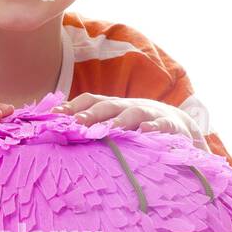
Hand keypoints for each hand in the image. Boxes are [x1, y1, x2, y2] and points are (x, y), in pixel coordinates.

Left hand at [53, 93, 203, 141]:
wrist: (177, 125)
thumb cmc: (136, 126)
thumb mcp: (115, 123)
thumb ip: (92, 125)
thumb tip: (57, 128)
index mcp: (112, 106)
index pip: (90, 100)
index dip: (73, 106)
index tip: (54, 115)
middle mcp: (128, 107)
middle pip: (107, 106)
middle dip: (92, 114)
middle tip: (77, 123)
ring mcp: (149, 114)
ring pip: (133, 113)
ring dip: (121, 120)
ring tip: (110, 129)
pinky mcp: (169, 126)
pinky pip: (162, 125)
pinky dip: (154, 127)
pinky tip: (145, 131)